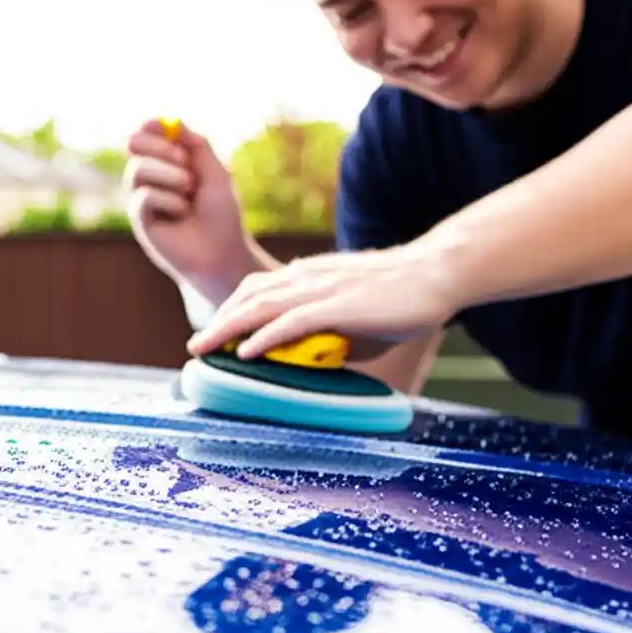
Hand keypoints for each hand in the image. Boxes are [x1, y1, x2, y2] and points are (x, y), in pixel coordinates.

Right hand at [123, 118, 257, 300]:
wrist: (222, 252)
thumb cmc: (221, 215)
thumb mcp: (215, 173)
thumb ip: (197, 145)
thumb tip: (174, 121)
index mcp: (169, 161)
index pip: (149, 133)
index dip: (152, 125)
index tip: (161, 123)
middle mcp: (152, 176)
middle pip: (134, 144)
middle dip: (158, 146)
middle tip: (183, 159)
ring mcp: (142, 196)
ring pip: (139, 169)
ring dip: (170, 176)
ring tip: (190, 192)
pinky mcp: (139, 219)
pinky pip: (144, 196)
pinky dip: (169, 201)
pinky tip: (182, 215)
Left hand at [185, 246, 461, 360]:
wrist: (436, 274)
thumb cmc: (401, 298)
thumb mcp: (355, 316)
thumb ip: (328, 332)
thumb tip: (310, 358)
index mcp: (310, 277)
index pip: (259, 288)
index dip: (232, 308)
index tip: (213, 332)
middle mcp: (308, 278)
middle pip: (249, 295)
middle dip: (218, 321)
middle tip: (196, 346)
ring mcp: (320, 290)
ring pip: (260, 306)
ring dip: (227, 328)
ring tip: (204, 348)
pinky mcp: (337, 305)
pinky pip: (290, 321)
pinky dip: (264, 335)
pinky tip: (246, 350)